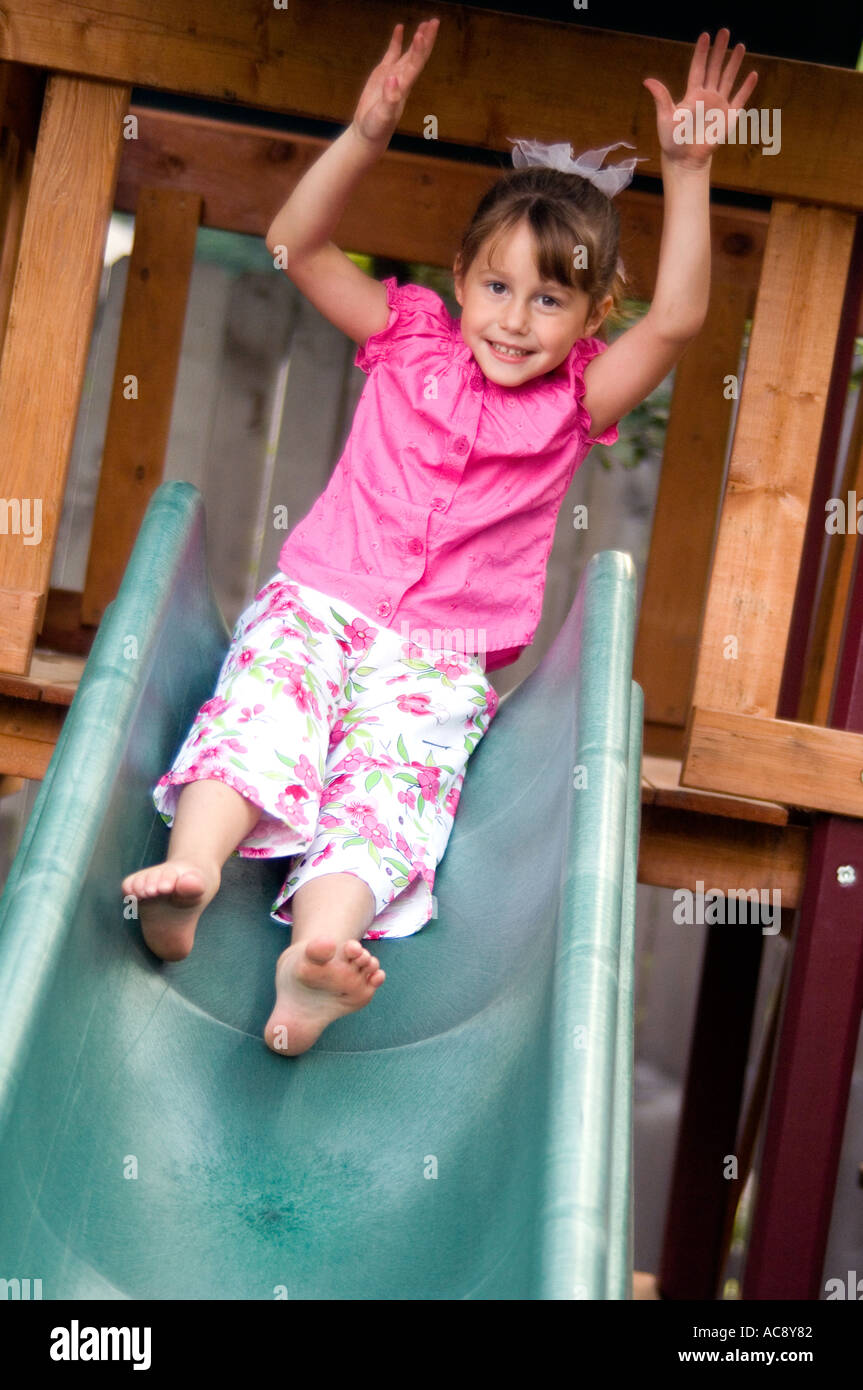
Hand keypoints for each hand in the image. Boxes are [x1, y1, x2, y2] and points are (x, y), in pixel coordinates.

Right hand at [352, 18, 439, 145]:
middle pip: (419, 56)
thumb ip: (389, 98)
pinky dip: (397, 40)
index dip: (420, 49)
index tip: (421, 34)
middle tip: (435, 21)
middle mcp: (403, 79)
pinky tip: (400, 27)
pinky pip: (393, 53)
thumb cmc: (377, 128)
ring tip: (425, 23)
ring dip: (418, 38)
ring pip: (409, 53)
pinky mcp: (383, 74)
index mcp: (404, 87)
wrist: (368, 133)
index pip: (416, 64)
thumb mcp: (383, 115)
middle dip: (427, 39)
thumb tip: (393, 78)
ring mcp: (394, 75)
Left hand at [643, 29, 757, 165]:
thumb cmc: (672, 140)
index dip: (701, 53)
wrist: (685, 160)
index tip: (705, 36)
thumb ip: (661, 98)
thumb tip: (648, 81)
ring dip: (734, 63)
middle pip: (715, 68)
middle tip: (725, 32)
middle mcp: (707, 96)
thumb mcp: (665, 118)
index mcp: (692, 95)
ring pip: (728, 79)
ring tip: (740, 46)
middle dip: (719, 50)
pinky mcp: (729, 117)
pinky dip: (746, 88)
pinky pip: (740, 99)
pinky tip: (753, 75)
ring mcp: (719, 105)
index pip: (698, 68)